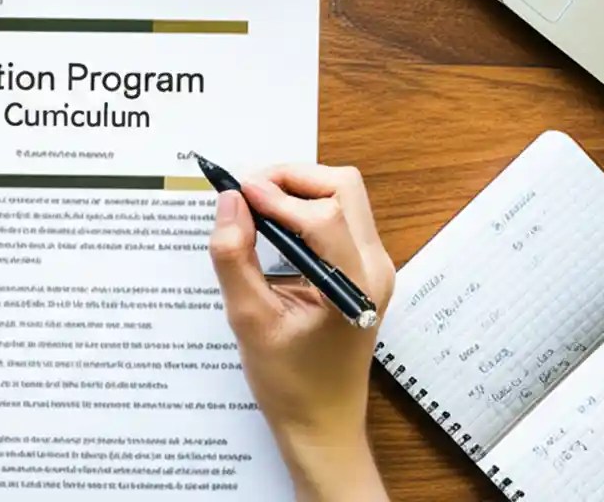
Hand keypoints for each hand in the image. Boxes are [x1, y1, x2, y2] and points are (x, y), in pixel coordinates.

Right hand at [208, 165, 394, 501]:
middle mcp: (375, 267)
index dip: (276, 195)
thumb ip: (235, 258)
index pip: (323, 215)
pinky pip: (338, 217)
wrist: (322, 424)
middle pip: (342, 187)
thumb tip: (228, 203)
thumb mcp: (250, 321)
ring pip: (342, 195)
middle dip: (291, 178)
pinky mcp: (362, 269)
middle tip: (246, 192)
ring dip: (297, 190)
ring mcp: (373, 267)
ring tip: (254, 207)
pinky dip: (304, 208)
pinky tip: (271, 226)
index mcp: (356, 283)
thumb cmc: (291, 384)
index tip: (236, 192)